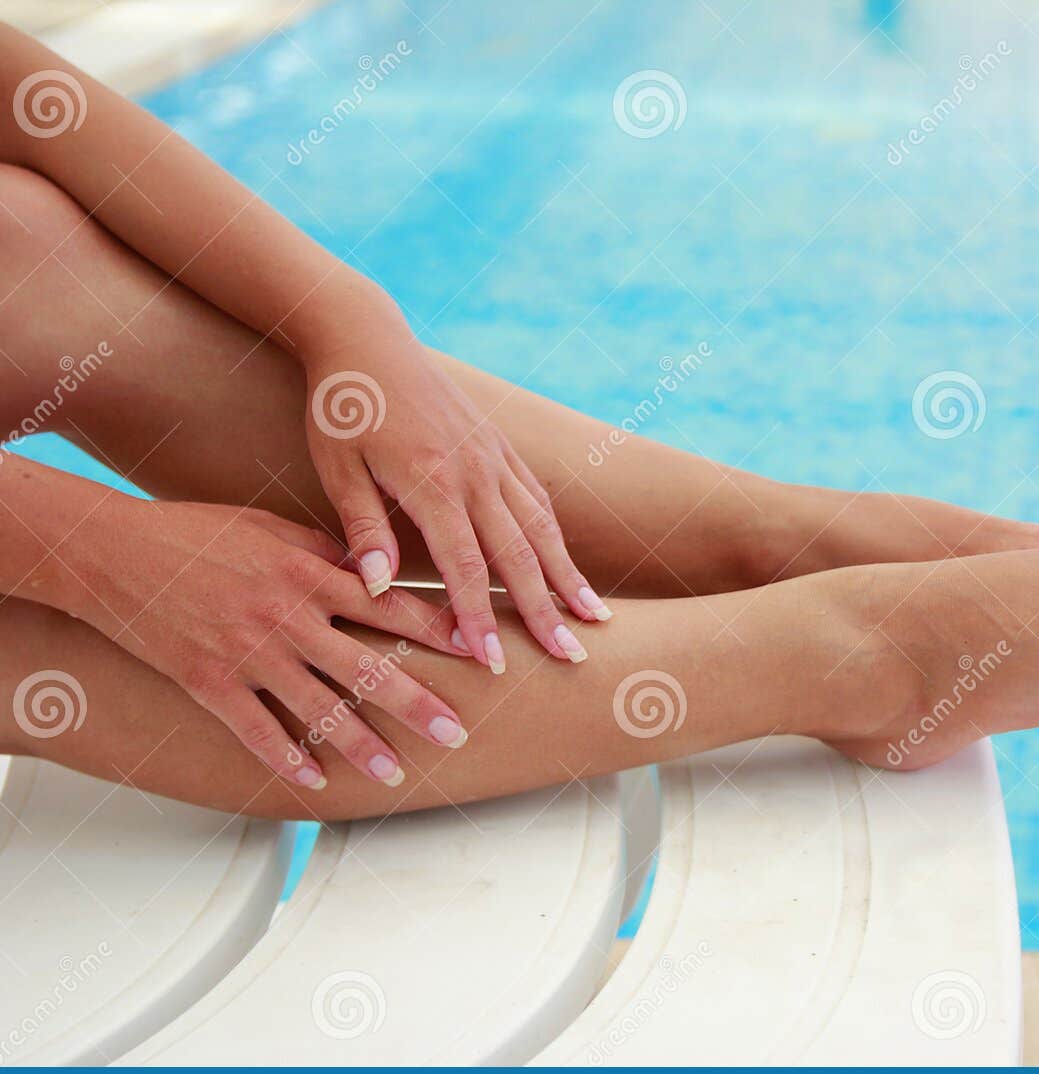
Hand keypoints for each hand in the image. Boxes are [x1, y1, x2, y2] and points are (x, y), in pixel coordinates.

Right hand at [71, 498, 472, 790]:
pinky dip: (288, 760)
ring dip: (363, 745)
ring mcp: (248, 652)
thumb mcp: (271, 529)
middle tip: (460, 732)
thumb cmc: (196, 532)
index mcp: (310, 572)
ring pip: (319, 709)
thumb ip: (326, 553)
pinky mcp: (208, 681)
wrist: (108, 551)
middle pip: (368, 667)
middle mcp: (288, 615)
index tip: (482, 649)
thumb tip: (377, 570)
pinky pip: (257, 730)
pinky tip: (317, 782)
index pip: (390, 605)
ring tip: (399, 773)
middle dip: (419, 704)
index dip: (440, 629)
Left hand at [302, 333, 607, 673]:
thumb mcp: (337, 467)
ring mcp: (494, 458)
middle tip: (570, 658)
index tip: (495, 663)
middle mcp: (475, 472)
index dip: (480, 617)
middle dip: (545, 611)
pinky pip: (537, 499)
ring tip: (594, 618)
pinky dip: (556, 538)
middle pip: (519, 554)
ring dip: (568, 577)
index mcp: (431, 481)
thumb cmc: (343, 407)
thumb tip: (379, 586)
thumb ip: (363, 527)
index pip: (463, 565)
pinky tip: (568, 568)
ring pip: (541, 528)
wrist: (367, 337)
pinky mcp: (500, 447)